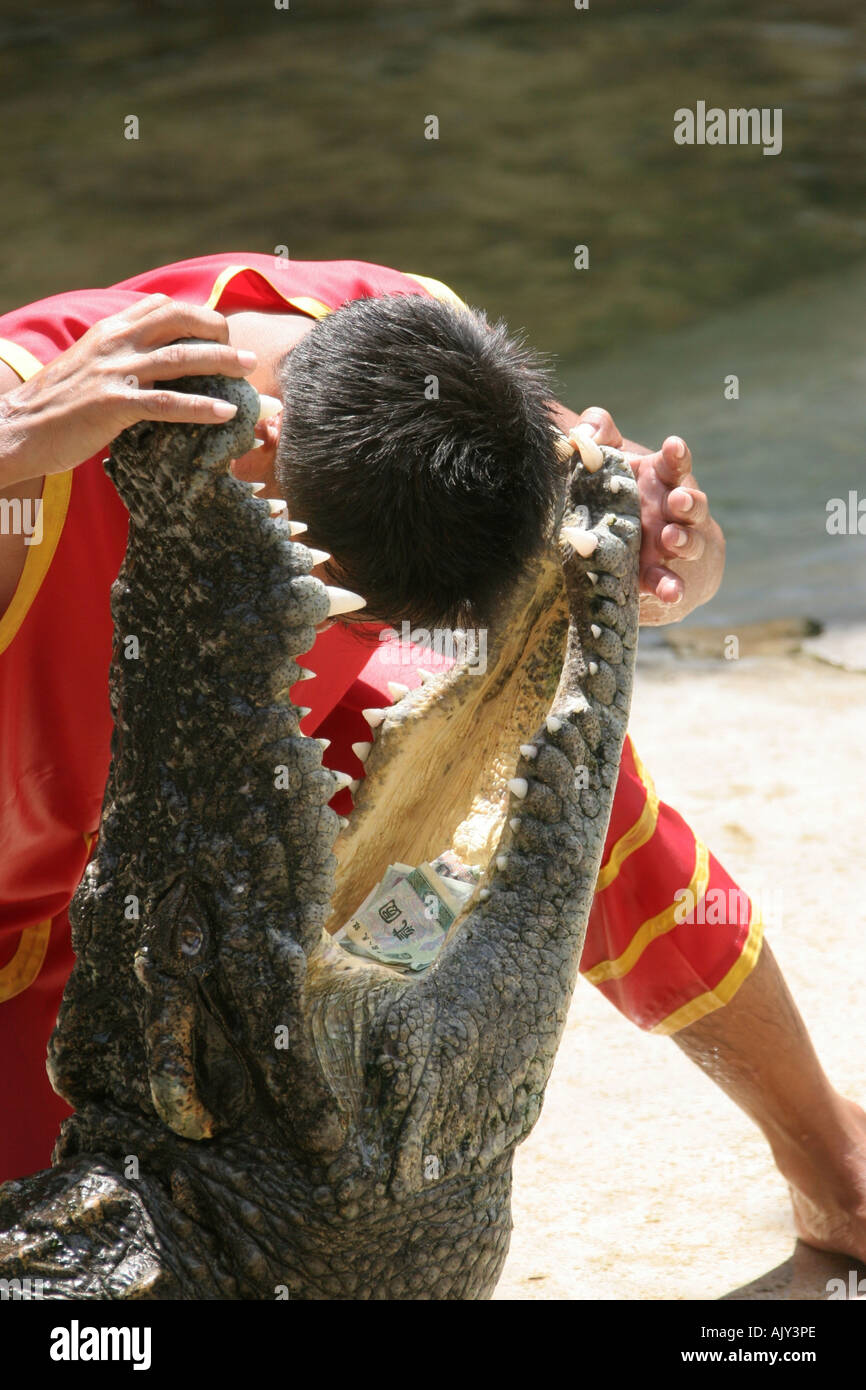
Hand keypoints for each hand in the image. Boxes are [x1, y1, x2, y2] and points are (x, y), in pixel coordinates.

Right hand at [0, 294, 257, 486]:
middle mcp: (114, 343)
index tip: (221, 332)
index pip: (161, 306)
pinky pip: (167, 404)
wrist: (18, 428)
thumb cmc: (57, 404)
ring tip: (249, 371)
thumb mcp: (89, 363)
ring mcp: (114, 372)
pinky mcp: (113, 405)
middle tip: (244, 353)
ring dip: (221, 363)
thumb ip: (120, 350)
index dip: (197, 315)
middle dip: (218, 331)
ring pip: (179, 359)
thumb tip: (155, 347)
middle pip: (178, 321)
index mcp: (109, 330)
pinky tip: (226, 414)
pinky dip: (201, 407)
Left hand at [569, 406, 724, 622]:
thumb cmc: (629, 496)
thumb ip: (601, 439)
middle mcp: (675, 512)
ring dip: (683, 541)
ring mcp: (676, 545)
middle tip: (677, 499)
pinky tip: (670, 592)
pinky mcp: (665, 577)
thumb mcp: (615, 465)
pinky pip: (671, 583)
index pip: (674, 464)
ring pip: (688, 541)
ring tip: (671, 539)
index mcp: (662, 480)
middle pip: (690, 502)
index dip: (676, 455)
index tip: (673, 446)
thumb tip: (583, 431)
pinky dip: (671, 587)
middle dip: (687, 501)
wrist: (647, 546)